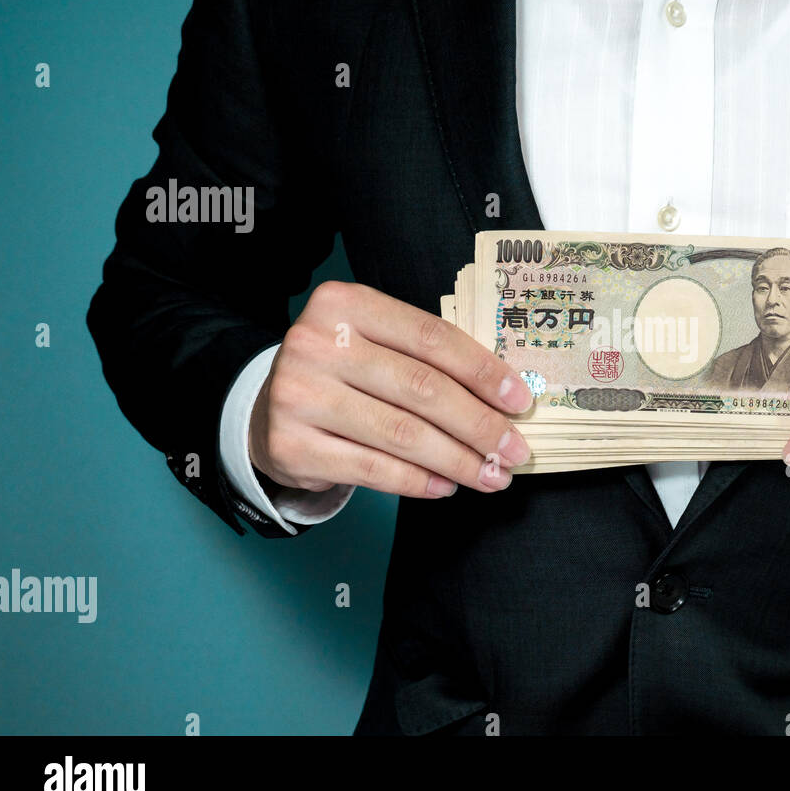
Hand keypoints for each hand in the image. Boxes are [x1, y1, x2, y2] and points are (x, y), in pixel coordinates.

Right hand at [249, 281, 532, 498]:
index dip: (483, 372)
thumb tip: (504, 398)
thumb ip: (428, 357)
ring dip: (458, 461)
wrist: (269, 409)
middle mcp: (317, 343)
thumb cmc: (344, 372)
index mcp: (346, 303)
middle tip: (515, 452)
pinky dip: (418, 482)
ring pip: (403, 434)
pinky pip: (373, 469)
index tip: (520, 403)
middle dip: (480, 425)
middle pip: (422, 389)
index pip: (431, 337)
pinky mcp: (292, 445)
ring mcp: (299, 395)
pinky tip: (446, 486)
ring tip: (491, 476)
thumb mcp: (376, 343)